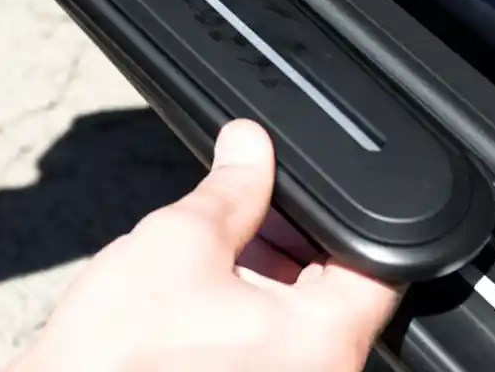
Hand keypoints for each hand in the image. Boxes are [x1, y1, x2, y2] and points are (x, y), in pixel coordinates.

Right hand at [7, 120, 402, 371]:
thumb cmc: (117, 354)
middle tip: (250, 202)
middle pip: (338, 284)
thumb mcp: (179, 242)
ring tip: (215, 244)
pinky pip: (273, 338)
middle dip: (295, 233)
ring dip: (268, 268)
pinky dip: (249, 302)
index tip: (306, 183)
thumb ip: (230, 187)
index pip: (378, 262)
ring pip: (301, 310)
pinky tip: (202, 282)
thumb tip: (251, 144)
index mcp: (322, 343)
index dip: (344, 209)